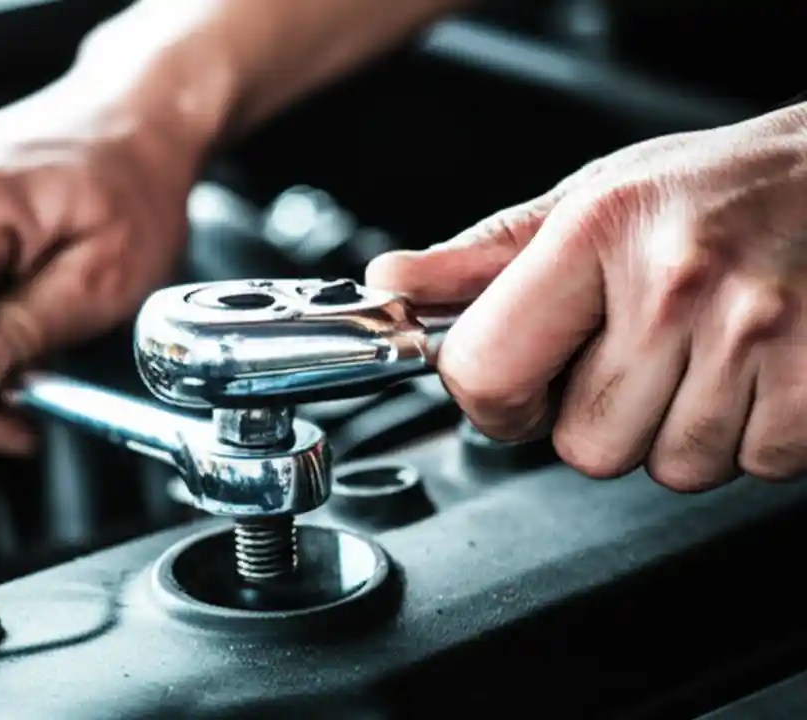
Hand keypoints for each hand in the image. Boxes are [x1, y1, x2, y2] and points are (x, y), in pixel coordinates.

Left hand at [367, 103, 806, 489]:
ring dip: (682, 429)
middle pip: (584, 447)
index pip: (487, 372)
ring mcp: (758, 333)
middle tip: (643, 353)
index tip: (516, 388)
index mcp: (597, 232)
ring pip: (671, 467)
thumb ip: (486, 258)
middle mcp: (676, 283)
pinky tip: (757, 371)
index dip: (493, 400)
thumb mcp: (592, 198)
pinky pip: (754, 467)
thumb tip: (392, 285)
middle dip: (604, 416)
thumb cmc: (718, 186)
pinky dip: (753, 435)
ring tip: (706, 354)